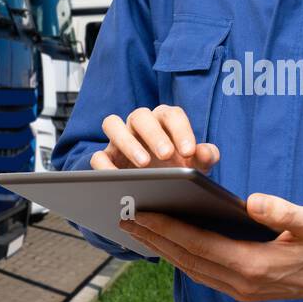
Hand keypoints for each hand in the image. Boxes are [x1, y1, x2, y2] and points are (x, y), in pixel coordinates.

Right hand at [91, 105, 219, 172]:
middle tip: (166, 155)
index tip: (189, 151)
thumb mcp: (195, 165)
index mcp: (163, 120)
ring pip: (112, 124)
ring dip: (127, 141)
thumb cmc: (177, 168)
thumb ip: (205, 157)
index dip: (180, 130)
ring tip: (143, 163)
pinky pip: (97, 155)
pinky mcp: (105, 157)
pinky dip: (104, 165)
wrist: (157, 186)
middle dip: (154, 135)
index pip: (171, 115)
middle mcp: (139, 124)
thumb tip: (205, 152)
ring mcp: (119, 139)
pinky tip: (119, 178)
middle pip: (140, 116)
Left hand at [118, 193, 302, 301]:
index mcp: (253, 266)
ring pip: (189, 268)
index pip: (198, 244)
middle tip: (123, 217)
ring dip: (162, 248)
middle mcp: (239, 283)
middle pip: (185, 258)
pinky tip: (166, 243)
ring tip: (137, 228)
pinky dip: (180, 257)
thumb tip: (253, 201)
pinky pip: (200, 273)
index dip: (166, 229)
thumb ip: (286, 213)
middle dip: (153, 237)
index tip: (140, 213)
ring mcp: (238, 290)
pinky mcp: (241, 289)